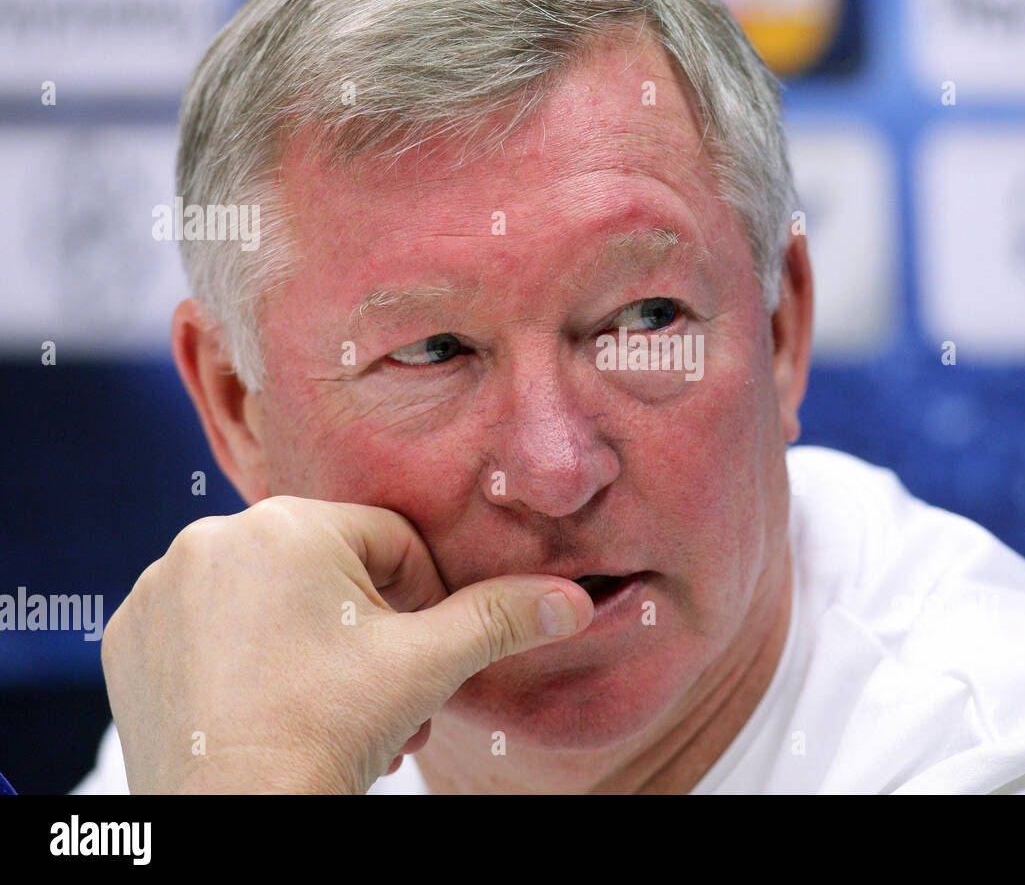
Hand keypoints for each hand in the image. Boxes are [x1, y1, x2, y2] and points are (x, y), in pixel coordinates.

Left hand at [101, 495, 593, 792]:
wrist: (232, 821)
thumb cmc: (326, 734)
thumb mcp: (427, 666)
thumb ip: (500, 617)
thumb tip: (575, 599)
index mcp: (287, 523)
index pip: (389, 542)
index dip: (421, 601)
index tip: (418, 656)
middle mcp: (212, 538)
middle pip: (328, 569)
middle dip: (366, 629)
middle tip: (384, 690)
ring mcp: (162, 587)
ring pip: (270, 595)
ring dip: (310, 640)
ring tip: (334, 703)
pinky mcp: (130, 634)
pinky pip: (209, 622)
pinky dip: (244, 653)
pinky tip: (268, 701)